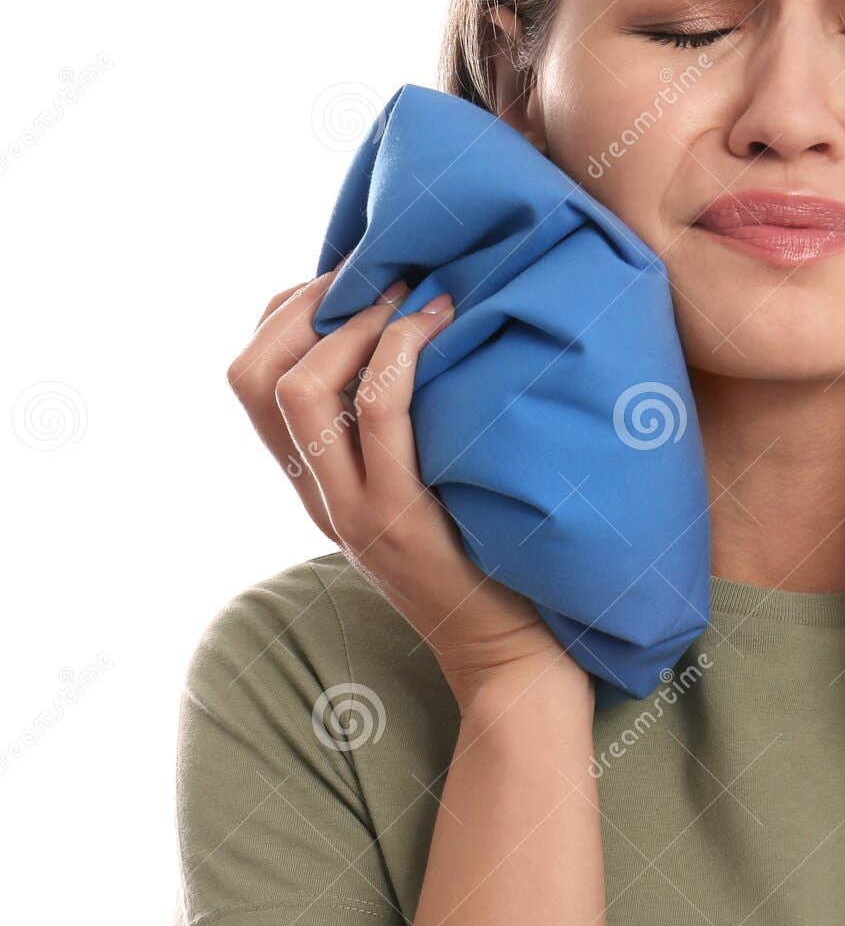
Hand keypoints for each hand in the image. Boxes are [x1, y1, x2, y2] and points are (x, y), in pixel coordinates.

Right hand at [225, 271, 589, 711]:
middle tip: (376, 271)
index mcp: (315, 480)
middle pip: (253, 378)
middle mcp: (317, 493)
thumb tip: (421, 331)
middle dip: (304, 305)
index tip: (348, 273)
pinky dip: (401, 353)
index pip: (252, 379)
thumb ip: (399, 429)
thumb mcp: (423, 483)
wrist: (510, 654)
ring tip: (411, 288)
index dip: (286, 311)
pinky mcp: (402, 518)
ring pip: (300, 392)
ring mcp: (352, 509)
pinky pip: (380, 416)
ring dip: (354, 322)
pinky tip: (438, 322)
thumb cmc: (485, 552)